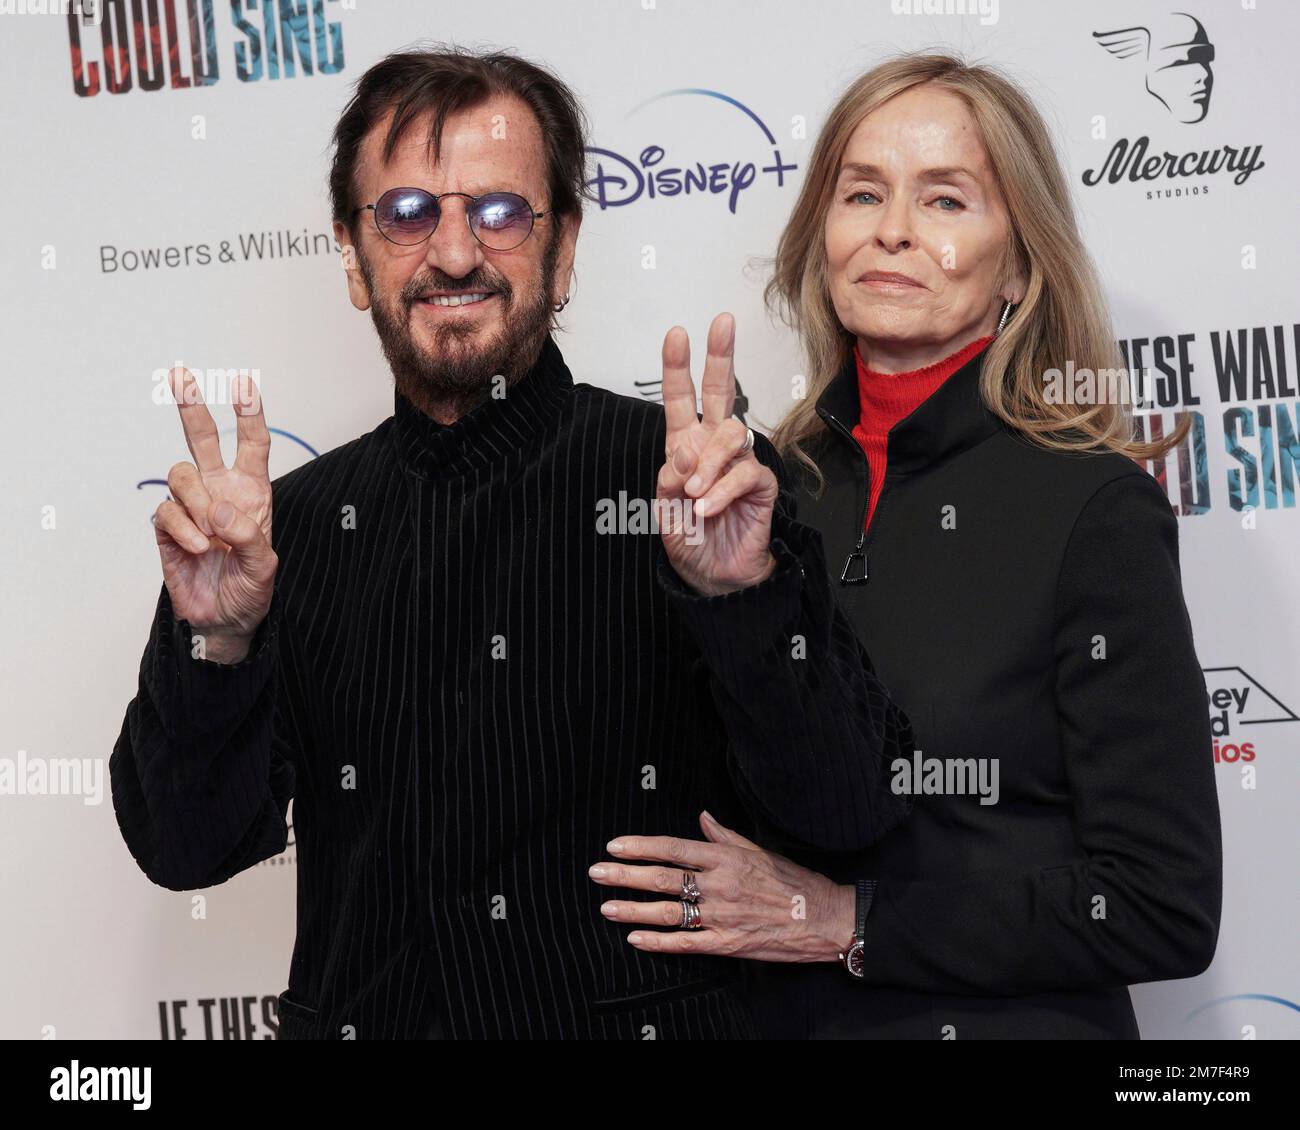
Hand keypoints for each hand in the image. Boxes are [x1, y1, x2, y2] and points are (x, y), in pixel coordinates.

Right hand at [152, 368, 276, 662]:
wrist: (223, 620)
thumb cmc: (250, 590)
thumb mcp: (265, 568)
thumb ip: (250, 537)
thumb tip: (220, 510)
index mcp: (252, 492)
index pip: (252, 444)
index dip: (249, 413)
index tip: (245, 383)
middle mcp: (220, 491)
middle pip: (202, 438)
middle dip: (192, 405)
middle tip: (181, 375)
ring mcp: (191, 508)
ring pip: (181, 474)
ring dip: (196, 504)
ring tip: (212, 539)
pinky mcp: (167, 527)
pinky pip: (166, 511)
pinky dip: (183, 530)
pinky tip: (198, 549)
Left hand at [588, 812, 855, 962]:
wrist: (824, 917)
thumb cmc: (794, 882)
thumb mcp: (759, 849)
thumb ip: (725, 835)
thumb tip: (702, 817)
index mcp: (726, 858)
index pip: (673, 848)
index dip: (640, 846)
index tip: (614, 846)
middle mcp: (719, 885)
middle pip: (662, 878)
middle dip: (625, 875)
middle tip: (597, 872)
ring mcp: (721, 916)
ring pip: (667, 912)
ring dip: (633, 909)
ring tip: (607, 907)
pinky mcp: (728, 944)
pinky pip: (686, 943)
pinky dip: (658, 942)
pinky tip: (636, 939)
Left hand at [657, 313, 778, 596]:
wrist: (714, 576)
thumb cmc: (690, 540)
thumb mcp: (664, 511)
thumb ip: (668, 482)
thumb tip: (683, 456)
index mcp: (685, 446)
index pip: (681, 400)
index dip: (678, 368)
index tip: (677, 334)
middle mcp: (713, 447)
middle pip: (720, 393)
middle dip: (720, 356)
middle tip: (721, 323)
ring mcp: (739, 463)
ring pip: (730, 435)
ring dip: (708, 462)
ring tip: (694, 494)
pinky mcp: (760, 485)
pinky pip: (745, 473)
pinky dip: (723, 490)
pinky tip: (708, 508)